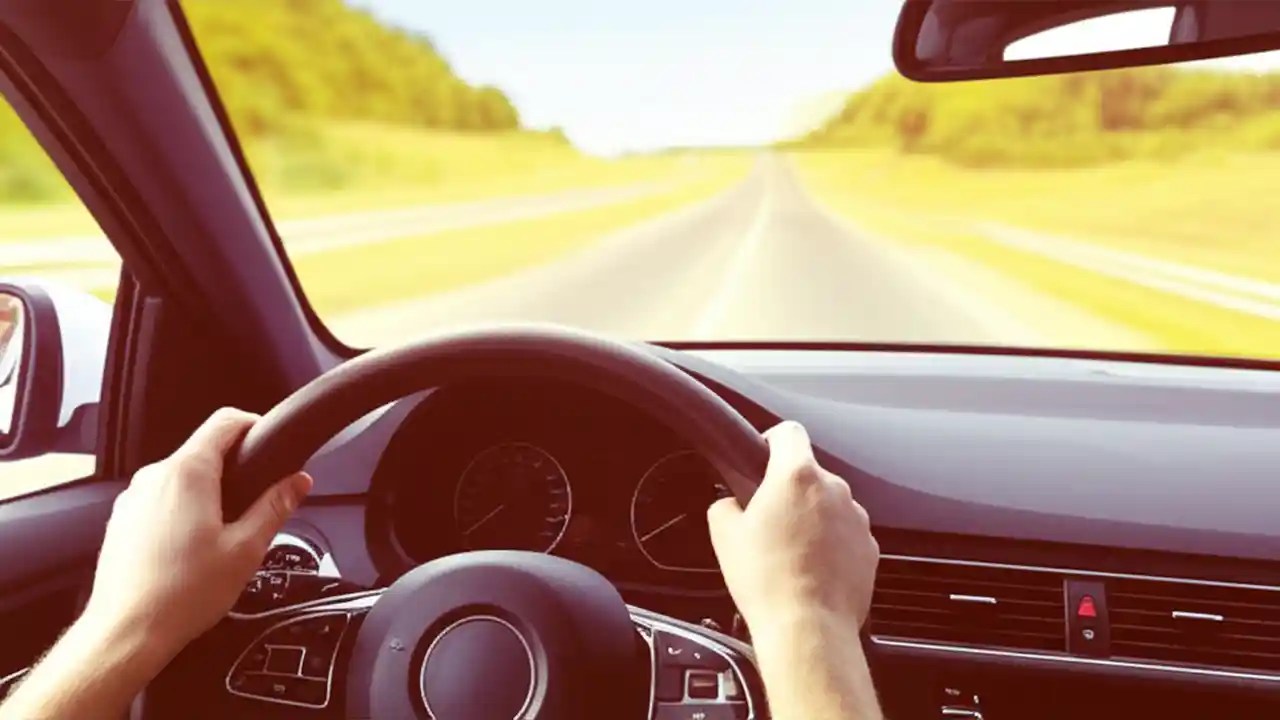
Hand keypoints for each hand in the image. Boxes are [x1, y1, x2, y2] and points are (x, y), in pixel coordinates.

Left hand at [83, 408, 312, 659]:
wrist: (127, 632)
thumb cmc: (182, 595)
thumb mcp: (247, 549)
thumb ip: (275, 506)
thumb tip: (298, 482)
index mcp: (188, 473)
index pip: (226, 421)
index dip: (255, 424)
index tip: (270, 443)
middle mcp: (155, 477)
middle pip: (204, 452)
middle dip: (235, 471)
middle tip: (257, 505)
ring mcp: (133, 499)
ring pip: (181, 479)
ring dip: (207, 495)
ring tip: (223, 538)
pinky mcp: (122, 521)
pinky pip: (160, 502)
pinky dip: (181, 513)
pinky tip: (191, 552)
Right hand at [708, 421, 878, 631]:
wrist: (807, 628)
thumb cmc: (767, 581)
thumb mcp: (724, 534)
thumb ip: (726, 503)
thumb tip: (732, 504)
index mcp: (796, 476)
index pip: (789, 432)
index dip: (771, 441)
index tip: (762, 457)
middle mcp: (834, 489)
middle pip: (808, 473)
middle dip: (788, 490)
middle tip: (767, 520)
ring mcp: (856, 519)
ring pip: (829, 504)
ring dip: (811, 518)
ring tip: (788, 552)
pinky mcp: (869, 548)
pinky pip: (846, 534)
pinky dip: (831, 544)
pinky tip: (810, 569)